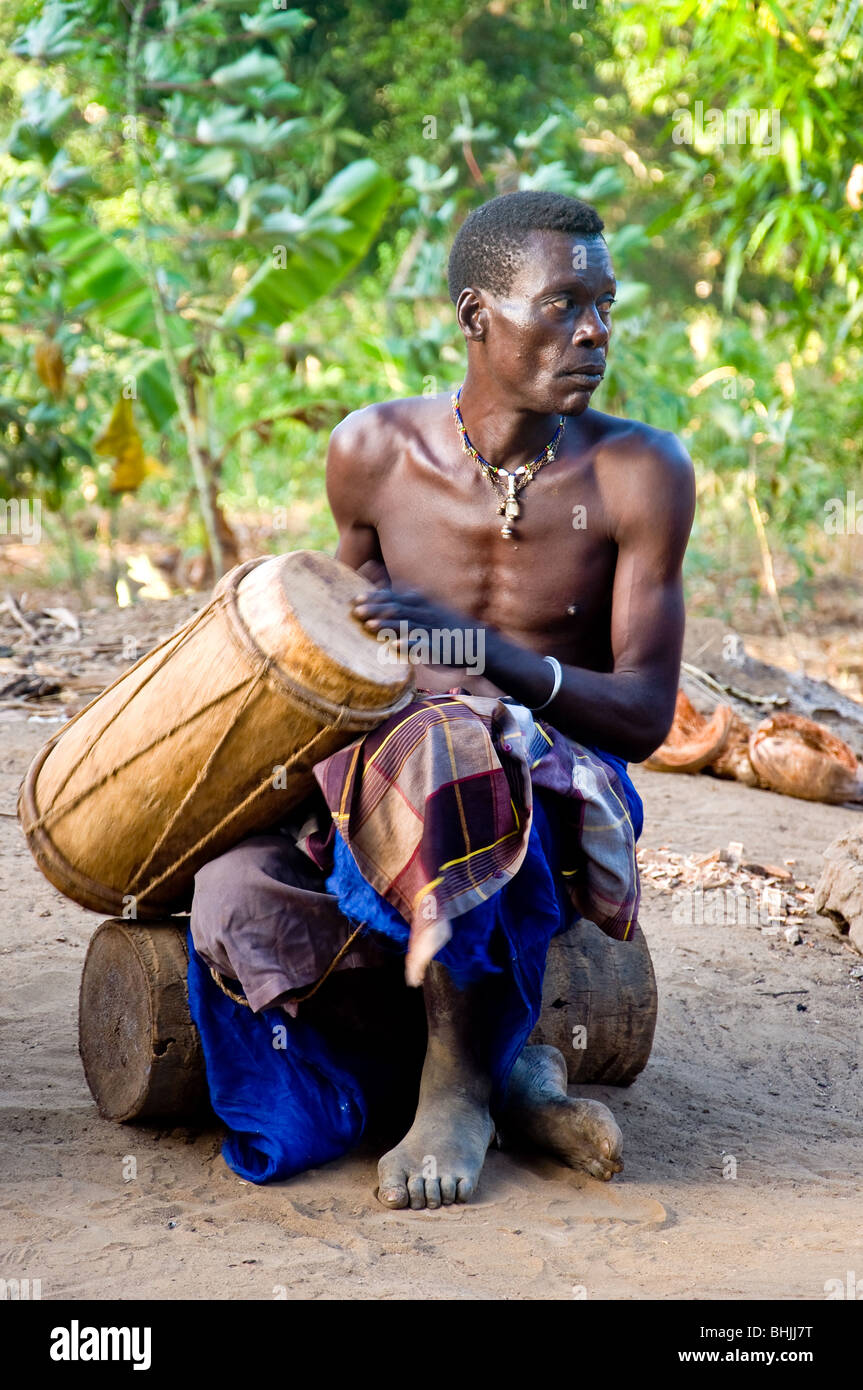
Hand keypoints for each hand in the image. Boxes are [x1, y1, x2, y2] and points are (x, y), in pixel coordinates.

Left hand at [352, 587, 487, 671]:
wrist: (475, 643)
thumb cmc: (444, 627)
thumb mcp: (425, 610)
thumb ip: (403, 603)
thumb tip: (382, 594)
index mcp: (422, 603)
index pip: (395, 596)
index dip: (375, 597)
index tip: (356, 599)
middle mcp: (425, 613)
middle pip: (398, 607)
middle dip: (376, 608)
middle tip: (356, 610)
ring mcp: (432, 629)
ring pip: (407, 624)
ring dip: (387, 624)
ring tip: (369, 626)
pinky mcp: (438, 645)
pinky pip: (422, 644)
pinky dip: (408, 644)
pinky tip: (395, 646)